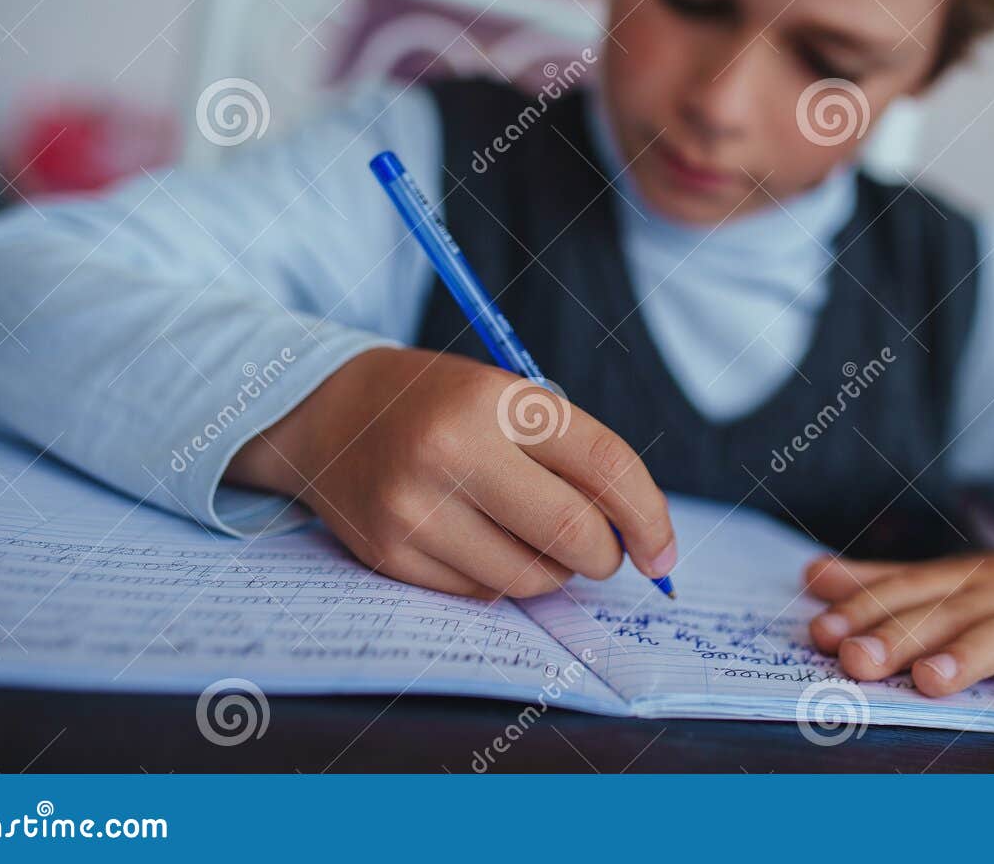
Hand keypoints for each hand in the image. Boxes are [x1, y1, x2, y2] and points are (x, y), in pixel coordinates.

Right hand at [227, 346, 676, 598]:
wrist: (330, 412)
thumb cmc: (441, 404)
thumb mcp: (507, 398)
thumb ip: (571, 457)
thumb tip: (637, 537)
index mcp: (497, 399)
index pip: (606, 465)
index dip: (649, 516)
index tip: (663, 551)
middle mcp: (454, 451)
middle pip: (574, 534)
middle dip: (606, 554)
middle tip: (602, 550)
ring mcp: (416, 508)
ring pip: (531, 577)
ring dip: (554, 572)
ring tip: (533, 537)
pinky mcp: (390, 554)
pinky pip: (482, 594)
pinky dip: (502, 580)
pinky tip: (481, 542)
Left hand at [805, 546, 993, 730]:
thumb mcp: (954, 580)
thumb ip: (885, 583)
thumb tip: (813, 576)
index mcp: (964, 578)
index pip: (909, 589)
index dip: (865, 610)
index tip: (822, 634)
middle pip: (948, 612)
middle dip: (900, 635)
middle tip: (857, 660)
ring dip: (968, 656)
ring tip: (929, 681)